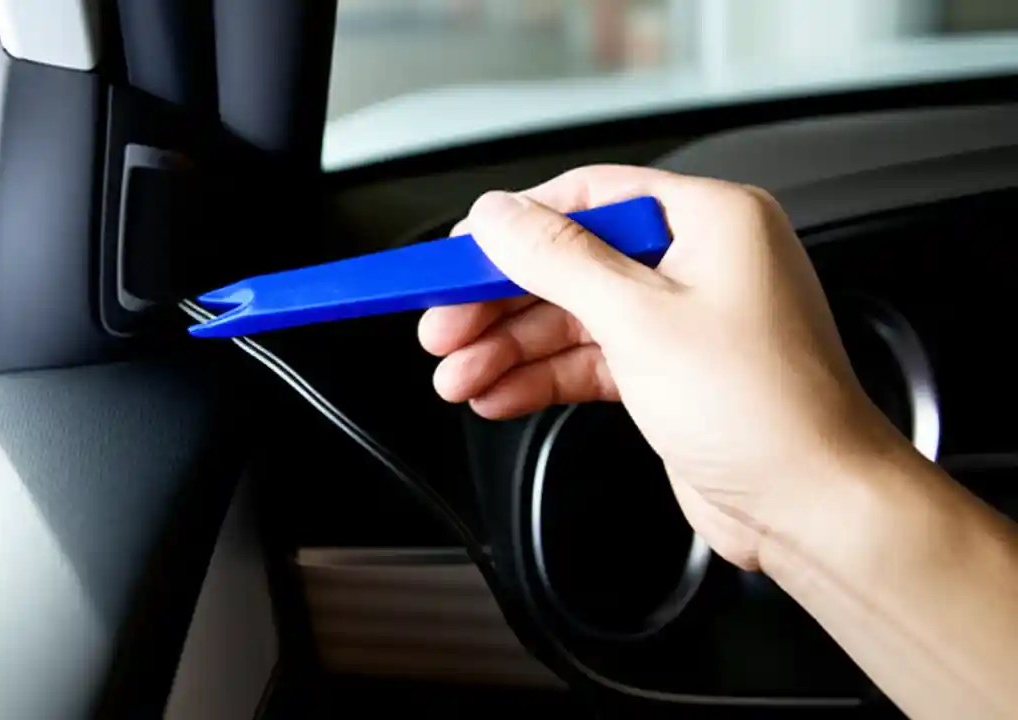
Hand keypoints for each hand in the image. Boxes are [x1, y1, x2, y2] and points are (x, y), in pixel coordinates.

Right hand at [419, 165, 908, 570]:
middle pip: (568, 264)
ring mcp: (681, 320)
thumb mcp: (640, 319)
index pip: (587, 198)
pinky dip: (540, 380)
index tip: (456, 255)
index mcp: (709, 221)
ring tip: (458, 375)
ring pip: (570, 320)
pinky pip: (588, 363)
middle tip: (442, 328)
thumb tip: (499, 216)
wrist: (814, 506)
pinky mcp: (667, 374)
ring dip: (509, 349)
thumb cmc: (768, 410)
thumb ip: (559, 261)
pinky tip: (498, 396)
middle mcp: (697, 262)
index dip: (514, 227)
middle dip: (499, 303)